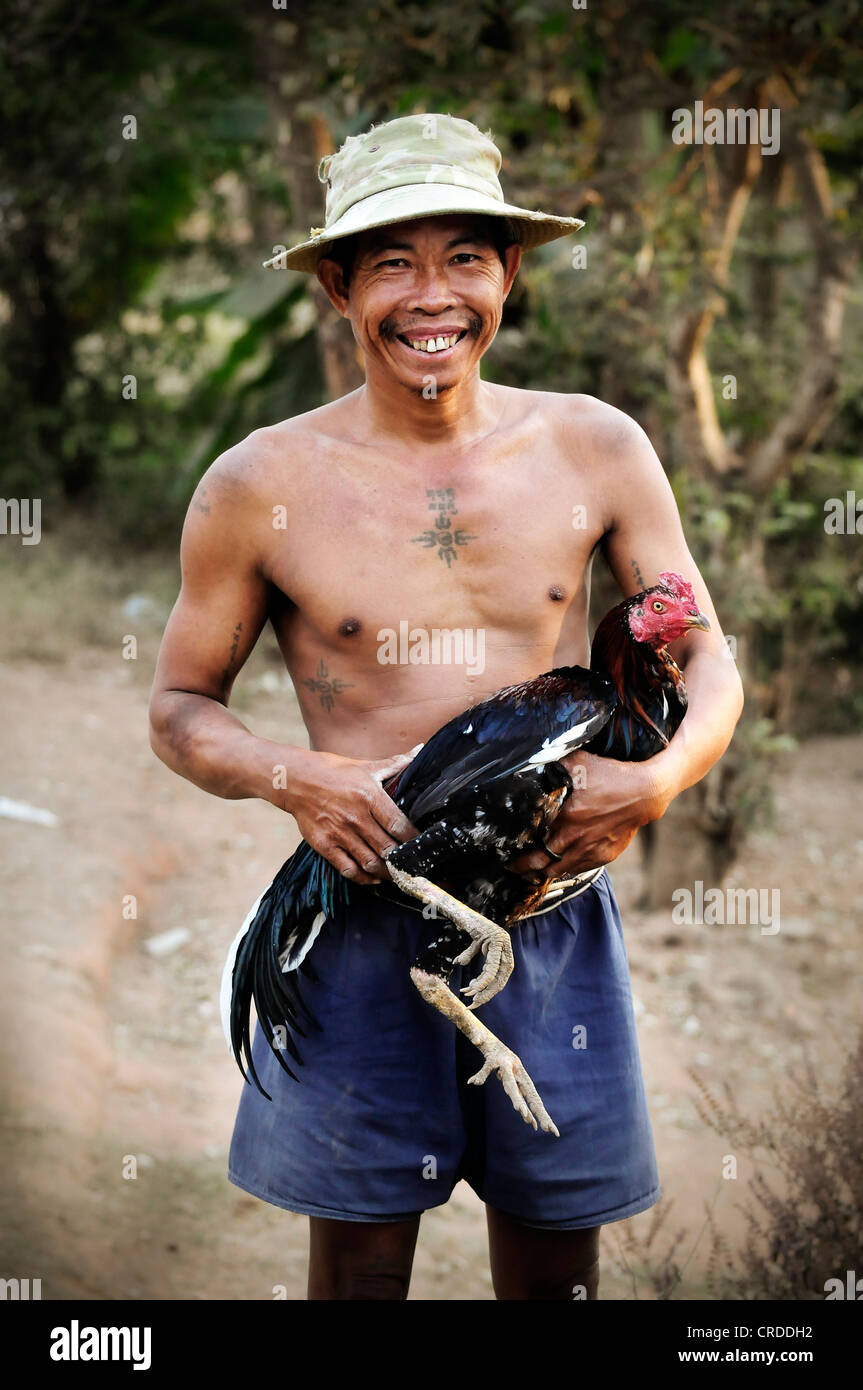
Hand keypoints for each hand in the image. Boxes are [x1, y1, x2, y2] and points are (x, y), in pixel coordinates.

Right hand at [279, 746, 419, 884]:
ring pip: (370, 862)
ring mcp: (339, 833)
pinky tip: (374, 878)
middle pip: (387, 848)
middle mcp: (355, 817)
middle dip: (403, 861)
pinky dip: (364, 878)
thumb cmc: (333, 772)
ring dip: (387, 873)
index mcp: (369, 796)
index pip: (398, 824)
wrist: (295, 780)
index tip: (422, 845)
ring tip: (397, 875)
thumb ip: (394, 764)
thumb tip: (419, 751)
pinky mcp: (324, 844)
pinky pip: (348, 869)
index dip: (413, 839)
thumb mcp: (365, 766)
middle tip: (413, 867)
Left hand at [508, 751, 668, 877]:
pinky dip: (566, 868)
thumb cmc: (611, 775)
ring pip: (559, 870)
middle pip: (539, 863)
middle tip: (513, 867)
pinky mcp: (603, 855)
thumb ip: (555, 763)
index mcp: (564, 818)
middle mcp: (573, 838)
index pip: (530, 842)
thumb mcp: (579, 762)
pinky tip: (560, 864)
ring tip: (532, 870)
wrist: (644, 794)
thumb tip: (533, 757)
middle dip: (523, 867)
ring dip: (543, 871)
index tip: (505, 851)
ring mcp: (589, 850)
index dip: (516, 850)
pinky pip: (578, 868)